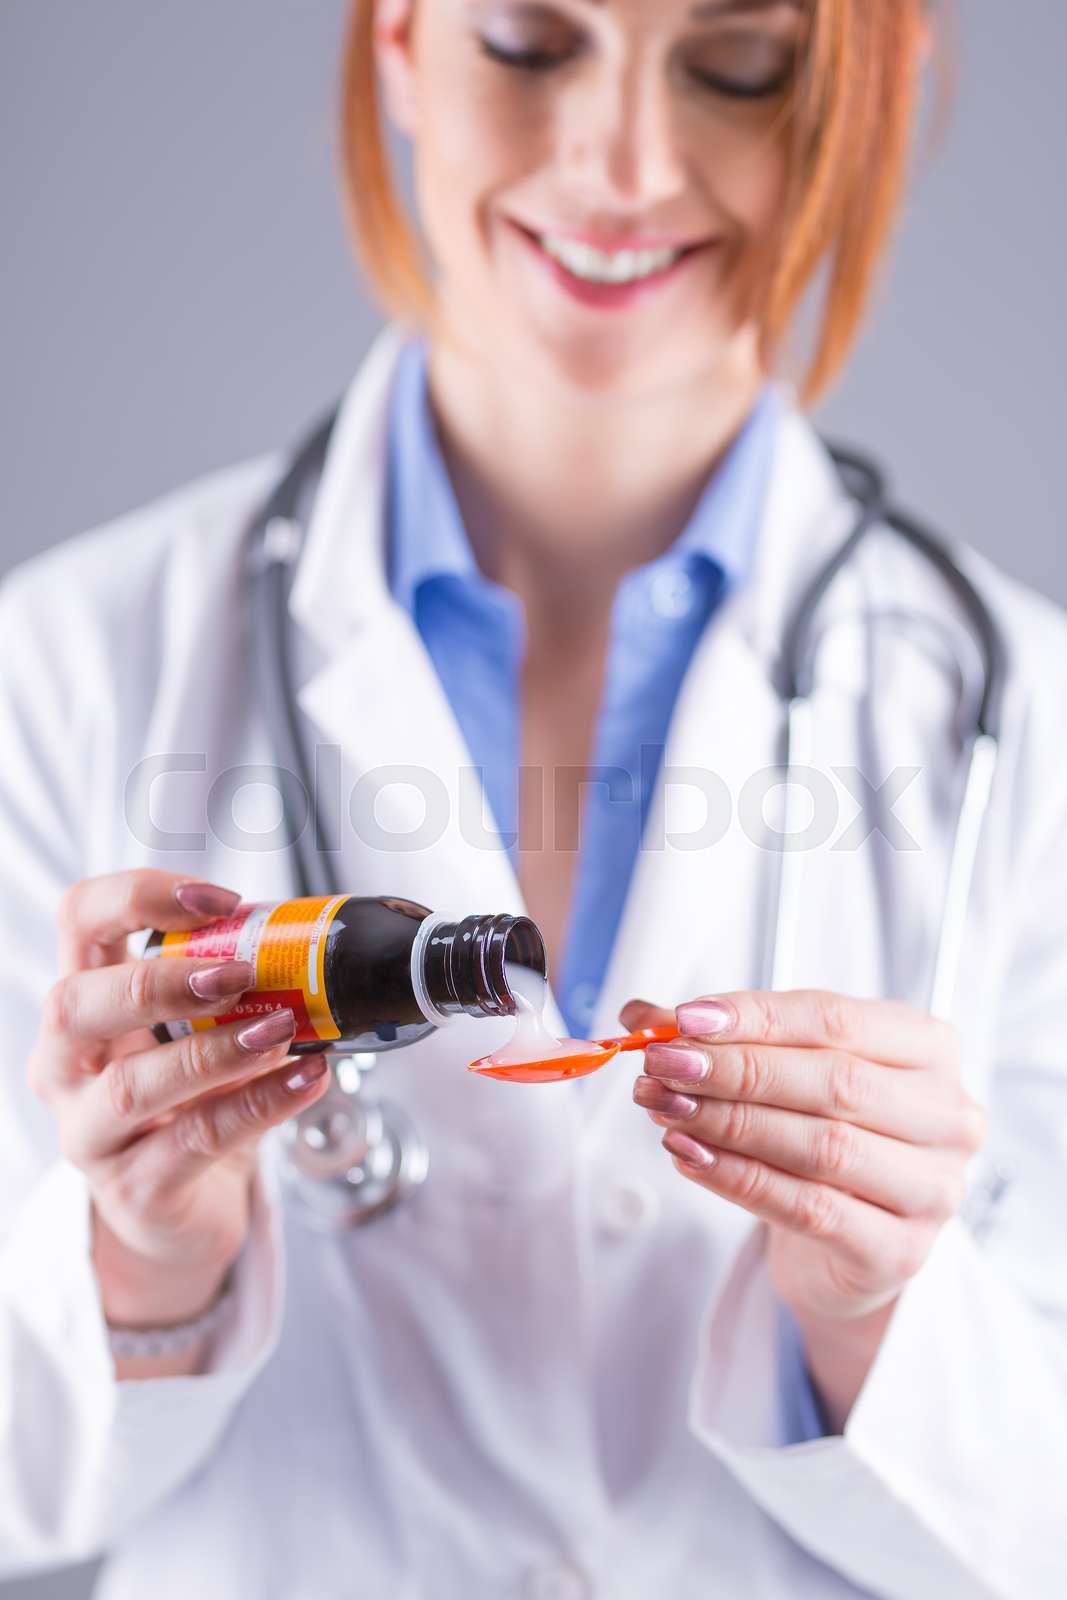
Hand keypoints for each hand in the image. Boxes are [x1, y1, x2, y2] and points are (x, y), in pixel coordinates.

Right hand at [28, 869, 331, 1329]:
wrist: (188, 1204)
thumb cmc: (190, 1099)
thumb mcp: (199, 1030)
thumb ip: (231, 983)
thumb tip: (308, 938)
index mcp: (83, 1002)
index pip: (80, 920)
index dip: (141, 895)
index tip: (222, 899)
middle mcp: (66, 1064)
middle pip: (76, 1004)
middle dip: (162, 981)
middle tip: (241, 974)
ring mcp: (91, 1132)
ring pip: (133, 1085)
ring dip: (215, 1050)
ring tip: (282, 1028)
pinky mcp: (134, 1188)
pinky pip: (194, 1140)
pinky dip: (258, 1104)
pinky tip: (306, 1080)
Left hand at [623, 990, 987, 1424]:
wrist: (848, 1243)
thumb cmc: (821, 1135)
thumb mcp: (783, 1073)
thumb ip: (723, 1039)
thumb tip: (644, 1015)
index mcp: (928, 1049)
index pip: (835, 1019)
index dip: (755, 1017)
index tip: (682, 1019)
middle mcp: (947, 1115)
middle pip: (832, 1081)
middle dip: (735, 1070)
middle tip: (662, 1065)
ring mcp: (933, 1188)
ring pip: (821, 1146)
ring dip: (729, 1123)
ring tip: (664, 1108)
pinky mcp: (899, 1251)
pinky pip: (809, 1209)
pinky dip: (738, 1179)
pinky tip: (688, 1155)